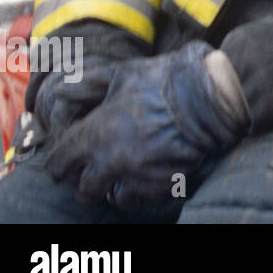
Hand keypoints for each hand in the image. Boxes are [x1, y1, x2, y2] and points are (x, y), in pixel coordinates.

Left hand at [45, 41, 248, 211]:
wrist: (213, 94)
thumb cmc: (166, 79)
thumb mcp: (123, 73)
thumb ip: (87, 85)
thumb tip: (59, 91)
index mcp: (96, 134)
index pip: (60, 162)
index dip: (60, 162)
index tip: (66, 162)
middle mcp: (113, 161)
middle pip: (85, 189)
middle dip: (88, 181)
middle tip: (96, 171)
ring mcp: (140, 176)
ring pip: (116, 198)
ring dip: (117, 189)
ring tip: (125, 177)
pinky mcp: (166, 184)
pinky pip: (147, 199)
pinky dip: (145, 190)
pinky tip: (150, 176)